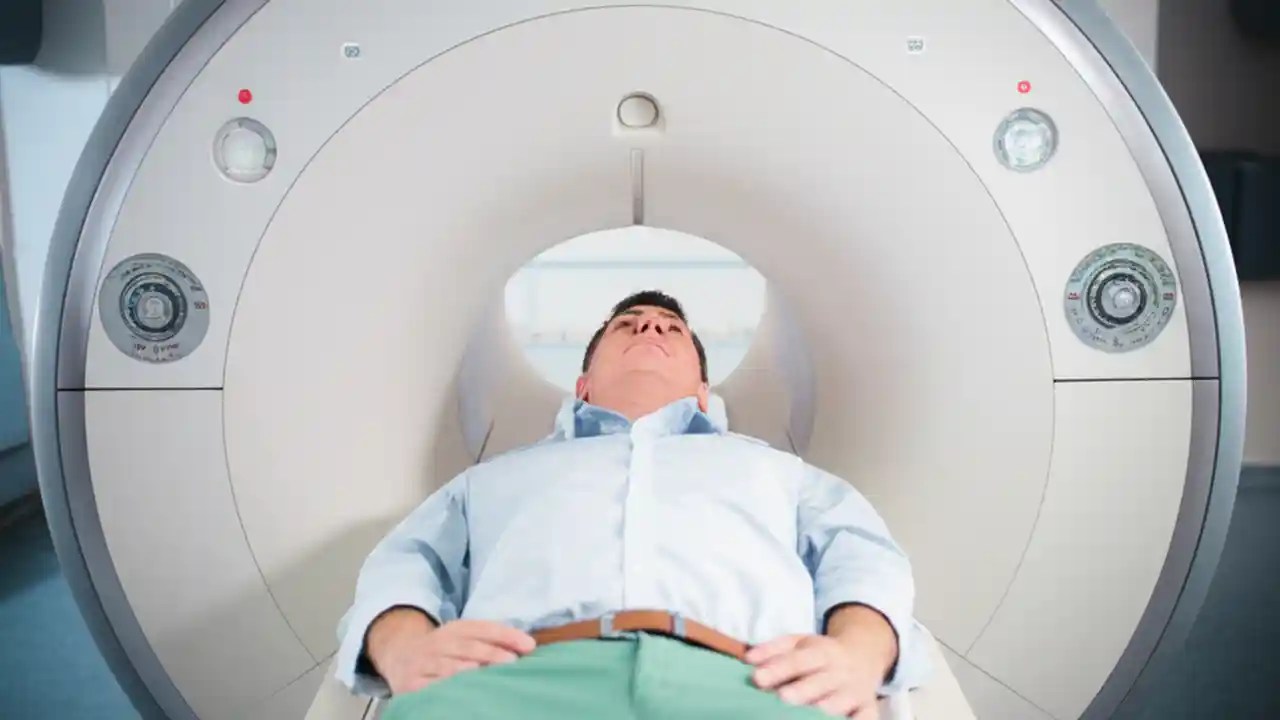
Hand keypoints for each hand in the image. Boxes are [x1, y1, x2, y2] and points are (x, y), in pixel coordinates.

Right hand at [366, 610, 536, 694]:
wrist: (399, 657)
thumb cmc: (445, 652)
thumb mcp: (464, 638)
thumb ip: (493, 641)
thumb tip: (529, 646)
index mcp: (455, 629)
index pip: (483, 628)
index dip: (506, 635)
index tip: (529, 645)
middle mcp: (439, 643)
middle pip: (467, 646)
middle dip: (490, 653)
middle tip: (511, 662)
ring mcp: (423, 663)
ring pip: (446, 666)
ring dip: (465, 670)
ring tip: (482, 673)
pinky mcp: (410, 684)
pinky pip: (427, 687)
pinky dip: (441, 688)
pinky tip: (456, 692)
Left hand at [747, 634, 882, 717]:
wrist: (863, 656)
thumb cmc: (819, 655)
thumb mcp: (797, 643)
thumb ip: (773, 650)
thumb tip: (748, 659)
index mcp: (822, 652)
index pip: (799, 660)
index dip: (779, 668)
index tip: (757, 678)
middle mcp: (841, 671)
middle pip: (820, 681)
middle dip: (802, 690)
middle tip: (782, 698)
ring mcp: (856, 690)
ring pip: (842, 701)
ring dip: (827, 709)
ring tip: (807, 717)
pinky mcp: (869, 707)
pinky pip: (867, 717)